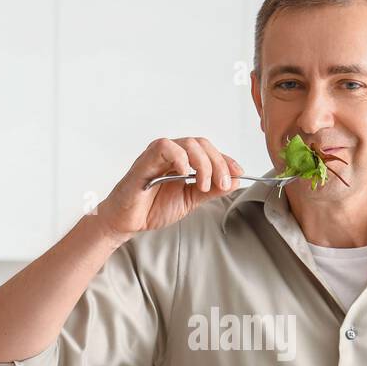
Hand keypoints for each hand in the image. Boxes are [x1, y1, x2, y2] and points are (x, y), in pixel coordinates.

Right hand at [95, 137, 243, 240]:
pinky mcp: (146, 160)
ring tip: (203, 184)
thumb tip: (233, 181)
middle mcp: (172, 154)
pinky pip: (164, 147)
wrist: (128, 222)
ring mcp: (159, 155)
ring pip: (188, 143)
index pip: (209, 151)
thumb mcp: (190, 200)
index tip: (238, 173)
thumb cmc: (152, 208)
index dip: (226, 160)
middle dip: (218, 163)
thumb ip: (209, 190)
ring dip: (203, 163)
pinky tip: (185, 173)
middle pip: (202, 144)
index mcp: (183, 161)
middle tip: (222, 183)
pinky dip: (180, 157)